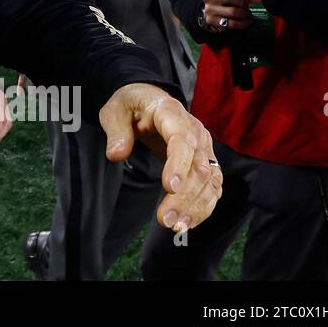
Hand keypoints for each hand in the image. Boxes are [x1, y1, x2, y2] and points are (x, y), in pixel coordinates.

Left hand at [101, 83, 221, 233]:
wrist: (150, 100)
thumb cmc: (132, 105)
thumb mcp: (115, 110)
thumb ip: (116, 131)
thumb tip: (115, 154)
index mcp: (172, 114)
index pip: (182, 140)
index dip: (178, 164)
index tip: (169, 187)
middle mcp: (196, 132)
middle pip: (198, 167)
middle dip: (184, 197)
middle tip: (165, 220)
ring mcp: (204, 148)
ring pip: (209, 182)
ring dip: (195, 207)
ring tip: (175, 226)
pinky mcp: (206, 163)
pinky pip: (211, 188)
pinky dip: (202, 207)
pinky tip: (187, 222)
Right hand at [201, 0, 251, 31]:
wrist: (216, 12)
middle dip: (243, 2)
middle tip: (249, 4)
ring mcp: (208, 9)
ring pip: (233, 11)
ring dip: (244, 13)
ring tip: (248, 13)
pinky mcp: (211, 20)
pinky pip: (232, 23)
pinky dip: (243, 23)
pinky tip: (247, 21)